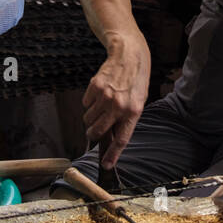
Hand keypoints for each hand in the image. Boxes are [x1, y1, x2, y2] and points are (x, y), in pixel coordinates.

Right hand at [82, 33, 149, 168]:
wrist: (129, 56)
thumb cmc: (135, 82)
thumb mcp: (138, 102)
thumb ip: (125, 119)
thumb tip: (110, 138)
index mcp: (133, 112)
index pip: (121, 139)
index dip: (113, 154)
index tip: (106, 165)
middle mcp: (119, 106)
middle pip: (97, 131)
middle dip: (93, 135)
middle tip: (93, 132)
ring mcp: (105, 96)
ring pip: (88, 119)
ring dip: (91, 117)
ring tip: (101, 106)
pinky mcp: (95, 87)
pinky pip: (85, 104)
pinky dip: (89, 103)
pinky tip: (99, 94)